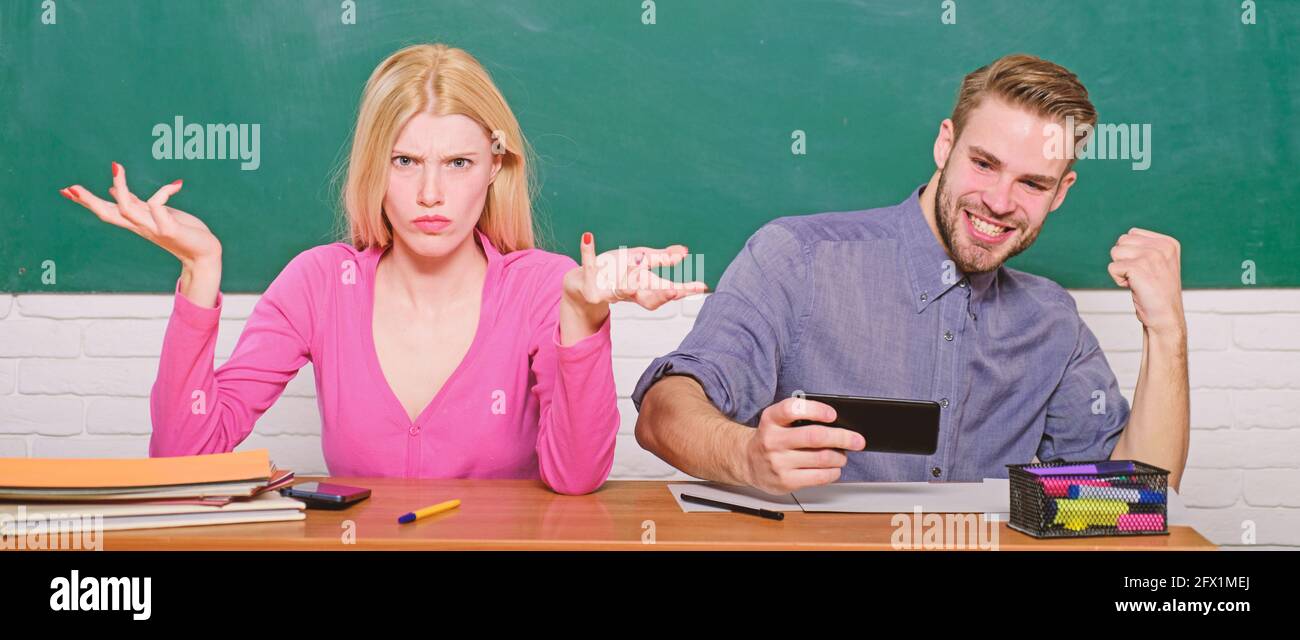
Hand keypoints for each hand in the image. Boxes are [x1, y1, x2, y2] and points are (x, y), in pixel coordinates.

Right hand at [60, 162, 221, 266]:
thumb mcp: (157, 215)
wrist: (204, 253)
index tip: (67, 190)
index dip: (87, 201)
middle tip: (71, 187)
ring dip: (120, 189)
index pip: (106, 211)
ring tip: (117, 168)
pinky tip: (176, 184)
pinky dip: (162, 192)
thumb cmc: (183, 232)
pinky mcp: (169, 229)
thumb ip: (137, 205)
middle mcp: (141, 226)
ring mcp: (153, 228)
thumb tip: (114, 192)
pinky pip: (158, 207)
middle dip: (89, 201)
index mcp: (136, 222)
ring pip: (127, 211)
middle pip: (108, 214)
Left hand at [562, 231, 707, 318]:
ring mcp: (609, 291)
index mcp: (643, 287)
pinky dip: (588, 251)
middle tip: (675, 290)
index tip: (701, 287)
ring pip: (623, 289)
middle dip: (662, 295)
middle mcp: (629, 293)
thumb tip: (684, 251)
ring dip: (630, 279)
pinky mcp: (591, 285)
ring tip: (637, 262)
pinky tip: (587, 237)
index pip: (667, 290)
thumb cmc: (615, 271)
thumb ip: (662, 257)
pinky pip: (589, 265)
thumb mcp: (641, 260)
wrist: (583, 283)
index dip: (683, 290)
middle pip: (649, 299)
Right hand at [740, 396, 866, 493]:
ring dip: (839, 457)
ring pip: (821, 458)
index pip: (793, 409)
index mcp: (771, 419)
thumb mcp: (777, 421)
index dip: (816, 410)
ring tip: (842, 455)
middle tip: (857, 440)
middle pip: (815, 436)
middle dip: (842, 438)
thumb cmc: (771, 438)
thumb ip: (800, 418)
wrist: (747, 461)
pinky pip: (818, 477)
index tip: (833, 414)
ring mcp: (778, 462)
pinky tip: (833, 468)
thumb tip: (838, 424)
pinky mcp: (785, 481)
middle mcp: (772, 440)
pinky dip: (833, 472)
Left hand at [1107, 228, 1185, 338]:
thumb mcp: (1158, 263)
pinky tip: (1134, 287)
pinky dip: (1118, 280)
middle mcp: (1161, 246)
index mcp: (1168, 243)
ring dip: (1121, 269)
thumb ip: (1145, 247)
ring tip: (1138, 281)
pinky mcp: (1138, 267)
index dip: (1131, 254)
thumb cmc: (1158, 293)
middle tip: (1140, 277)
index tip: (1146, 269)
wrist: (1166, 317)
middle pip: (1121, 242)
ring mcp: (1150, 256)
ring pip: (1115, 252)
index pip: (1132, 234)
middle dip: (1124, 260)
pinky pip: (1112, 267)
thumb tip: (1122, 240)